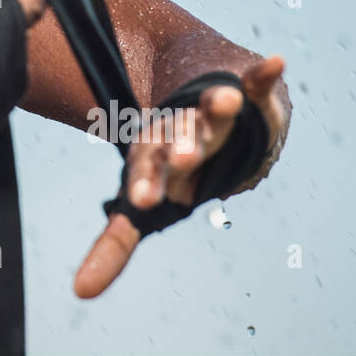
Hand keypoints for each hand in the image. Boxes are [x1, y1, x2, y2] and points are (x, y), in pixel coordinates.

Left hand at [73, 54, 288, 298]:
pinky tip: (276, 62)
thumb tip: (79, 293)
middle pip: (180, 139)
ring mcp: (209, 108)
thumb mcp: (143, 196)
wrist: (186, 81)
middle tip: (183, 156)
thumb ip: (114, 243)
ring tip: (227, 99)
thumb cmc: (166, 156)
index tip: (143, 200)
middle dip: (183, 148)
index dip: (147, 184)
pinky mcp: (241, 89)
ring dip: (219, 106)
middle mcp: (180, 130)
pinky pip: (253, 80)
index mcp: (155, 156)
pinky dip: (262, 73)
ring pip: (212, 109)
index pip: (147, 170)